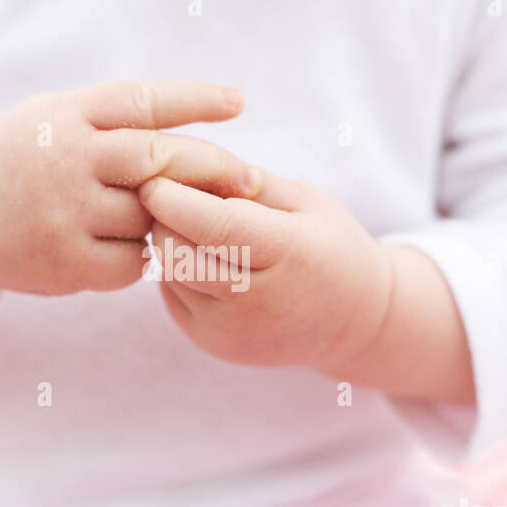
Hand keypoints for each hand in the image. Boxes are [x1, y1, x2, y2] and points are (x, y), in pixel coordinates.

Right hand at [0, 81, 261, 294]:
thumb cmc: (23, 160)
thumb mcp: (56, 118)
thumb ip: (115, 119)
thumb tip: (202, 134)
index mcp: (67, 115)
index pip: (142, 101)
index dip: (194, 100)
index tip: (238, 102)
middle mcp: (65, 158)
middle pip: (156, 160)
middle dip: (211, 170)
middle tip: (251, 180)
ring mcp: (63, 211)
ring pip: (150, 216)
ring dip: (167, 220)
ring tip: (166, 220)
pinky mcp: (63, 260)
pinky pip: (131, 262)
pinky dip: (139, 257)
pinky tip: (123, 249)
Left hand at [139, 170, 393, 371]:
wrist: (353, 324)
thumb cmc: (330, 248)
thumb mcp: (305, 201)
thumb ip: (248, 182)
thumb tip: (188, 163)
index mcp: (290, 254)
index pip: (215, 226)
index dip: (175, 199)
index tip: (153, 176)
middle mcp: (258, 301)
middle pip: (178, 253)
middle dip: (161, 219)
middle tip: (167, 195)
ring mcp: (233, 330)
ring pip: (170, 273)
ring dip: (170, 244)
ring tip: (196, 226)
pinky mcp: (214, 344)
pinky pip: (173, 295)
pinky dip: (179, 271)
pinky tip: (207, 260)